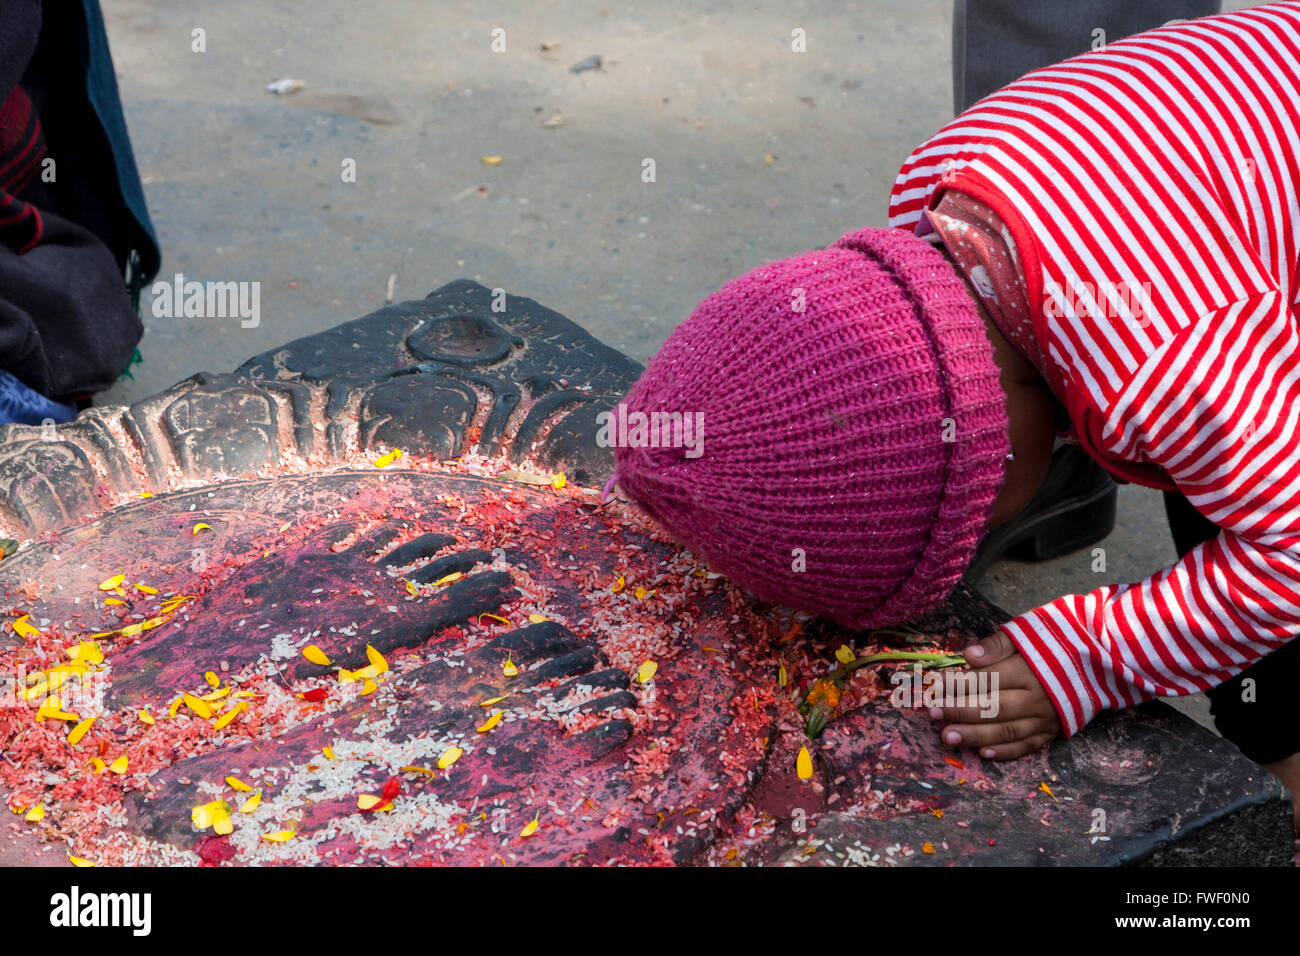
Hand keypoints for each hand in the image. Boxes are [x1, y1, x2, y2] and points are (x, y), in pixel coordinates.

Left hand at [929, 631, 1061, 759]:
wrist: (1103, 657)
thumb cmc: (1058, 639)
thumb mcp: (1028, 631)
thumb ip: (997, 645)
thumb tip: (967, 655)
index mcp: (1032, 669)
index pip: (988, 679)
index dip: (959, 684)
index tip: (934, 686)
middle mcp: (1039, 697)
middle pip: (994, 708)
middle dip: (961, 712)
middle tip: (933, 714)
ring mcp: (1048, 718)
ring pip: (1008, 732)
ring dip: (976, 736)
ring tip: (948, 737)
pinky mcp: (1055, 731)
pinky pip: (1028, 746)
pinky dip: (1006, 752)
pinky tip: (982, 753)